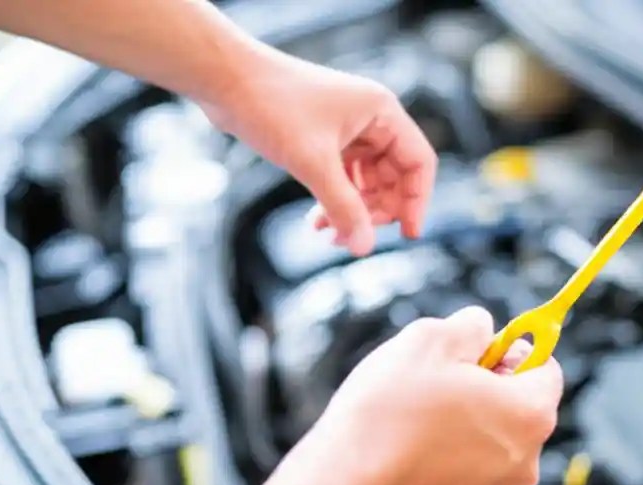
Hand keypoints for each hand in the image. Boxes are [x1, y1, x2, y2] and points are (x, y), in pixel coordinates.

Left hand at [200, 45, 436, 255]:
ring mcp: (347, 128)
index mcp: (381, 111)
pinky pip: (342, 177)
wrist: (224, 79)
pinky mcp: (323, 137)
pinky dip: (333, 200)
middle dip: (376, 211)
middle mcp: (370, 118)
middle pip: (394, 176)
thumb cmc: (270, 104)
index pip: (419, 162)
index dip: (417, 200)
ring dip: (351, 210)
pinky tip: (316, 221)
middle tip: (353, 235)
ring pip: (366, 181)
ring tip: (327, 233)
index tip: (407, 234)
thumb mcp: (312, 163)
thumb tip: (365, 246)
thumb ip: (343, 207)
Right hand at [279, 307, 562, 484]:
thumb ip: (470, 326)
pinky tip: (407, 461)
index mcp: (529, 415)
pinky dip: (446, 469)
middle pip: (519, 412)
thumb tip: (483, 328)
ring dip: (466, 432)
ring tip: (414, 424)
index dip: (512, 350)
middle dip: (486, 392)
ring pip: (492, 450)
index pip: (546, 368)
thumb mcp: (428, 339)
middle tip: (436, 384)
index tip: (477, 350)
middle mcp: (525, 465)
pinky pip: (466, 484)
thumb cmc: (385, 414)